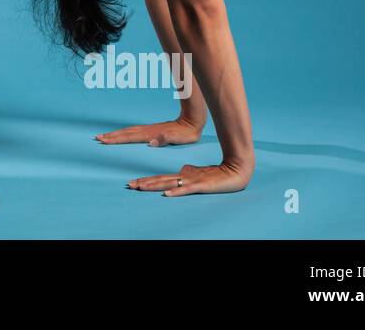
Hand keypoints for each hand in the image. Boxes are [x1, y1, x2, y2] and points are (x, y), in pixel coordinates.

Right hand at [94, 117, 200, 146]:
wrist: (192, 121)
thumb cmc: (187, 133)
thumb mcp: (179, 138)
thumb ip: (165, 139)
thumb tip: (152, 143)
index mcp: (151, 134)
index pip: (130, 137)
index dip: (117, 139)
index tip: (104, 140)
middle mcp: (148, 131)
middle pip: (125, 133)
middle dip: (112, 136)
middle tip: (98, 138)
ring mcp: (149, 129)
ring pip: (128, 131)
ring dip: (116, 133)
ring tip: (105, 136)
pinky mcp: (152, 130)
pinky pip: (134, 131)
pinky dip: (125, 133)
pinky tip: (122, 134)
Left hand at [128, 160, 251, 196]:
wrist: (236, 170)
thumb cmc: (217, 174)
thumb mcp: (199, 174)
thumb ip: (189, 172)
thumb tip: (181, 170)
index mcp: (182, 175)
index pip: (160, 178)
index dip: (147, 181)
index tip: (133, 183)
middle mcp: (184, 176)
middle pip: (160, 180)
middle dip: (144, 183)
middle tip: (129, 185)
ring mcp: (192, 180)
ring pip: (169, 183)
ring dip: (154, 185)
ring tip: (141, 187)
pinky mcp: (201, 185)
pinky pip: (186, 189)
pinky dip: (176, 191)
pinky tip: (166, 194)